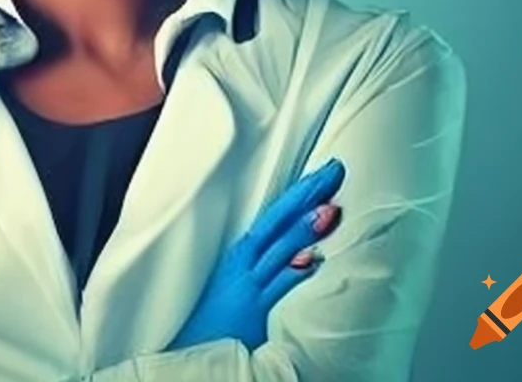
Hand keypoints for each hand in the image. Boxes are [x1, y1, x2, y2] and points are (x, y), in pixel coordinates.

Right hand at [168, 158, 345, 352]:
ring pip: (278, 247)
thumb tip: (308, 255)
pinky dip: (292, 272)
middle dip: (307, 193)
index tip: (326, 172)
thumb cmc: (213, 318)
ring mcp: (247, 282)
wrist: (186, 352)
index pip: (276, 213)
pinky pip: (275, 288)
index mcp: (242, 251)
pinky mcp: (250, 309)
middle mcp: (244, 260)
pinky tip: (313, 260)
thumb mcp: (240, 284)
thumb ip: (271, 268)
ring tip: (328, 207)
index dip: (301, 191)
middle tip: (335, 169)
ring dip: (303, 227)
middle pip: (279, 220)